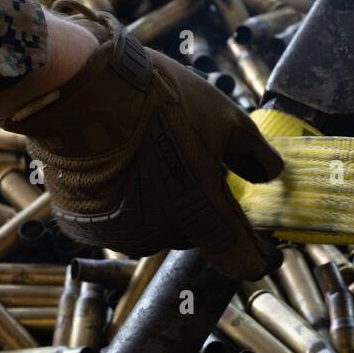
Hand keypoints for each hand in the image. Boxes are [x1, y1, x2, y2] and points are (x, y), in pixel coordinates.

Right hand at [3, 1, 283, 278]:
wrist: (80, 92)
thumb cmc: (158, 102)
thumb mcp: (225, 118)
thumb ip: (255, 155)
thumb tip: (272, 174)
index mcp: (201, 213)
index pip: (241, 260)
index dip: (259, 258)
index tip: (268, 252)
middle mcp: (161, 235)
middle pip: (197, 235)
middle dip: (203, 210)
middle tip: (196, 169)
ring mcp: (120, 235)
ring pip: (156, 228)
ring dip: (162, 205)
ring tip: (153, 158)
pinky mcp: (85, 229)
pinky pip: (117, 224)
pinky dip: (124, 204)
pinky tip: (122, 169)